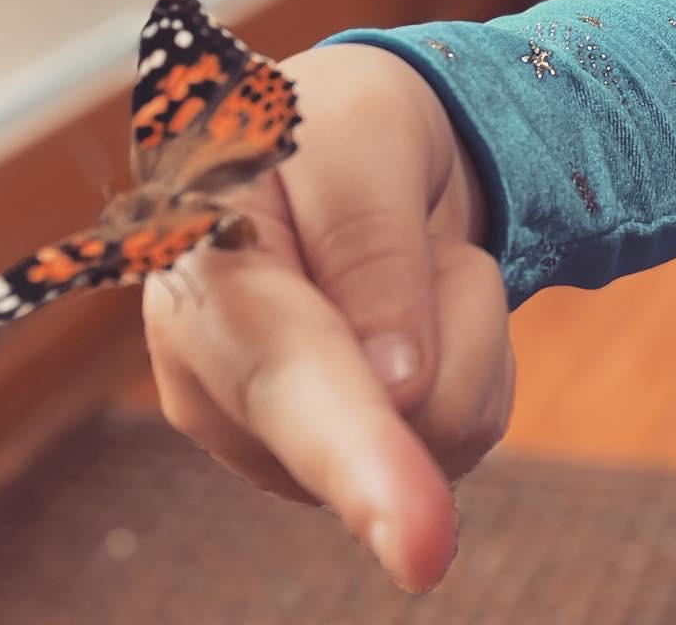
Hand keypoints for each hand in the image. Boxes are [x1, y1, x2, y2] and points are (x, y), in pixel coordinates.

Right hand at [143, 43, 513, 593]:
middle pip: (351, 430)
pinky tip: (422, 305)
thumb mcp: (363, 139)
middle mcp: (215, 369)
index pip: (284, 369)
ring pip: (433, 430)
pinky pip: (463, 434)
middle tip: (430, 548)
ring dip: (465, 325)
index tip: (418, 541)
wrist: (361, 146)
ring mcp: (274, 426)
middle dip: (401, 449)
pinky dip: (475, 355)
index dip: (352, 451)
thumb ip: (372, 246)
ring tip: (413, 255)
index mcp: (200, 268)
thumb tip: (402, 389)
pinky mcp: (342, 455)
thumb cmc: (345, 127)